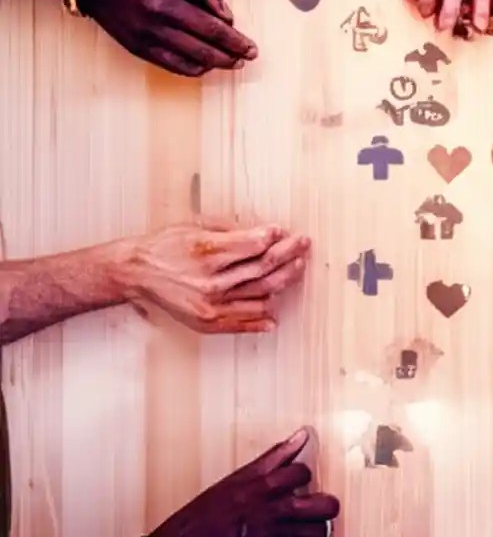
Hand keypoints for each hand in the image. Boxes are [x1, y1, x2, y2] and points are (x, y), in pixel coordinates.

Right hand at [78, 0, 256, 76]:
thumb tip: (227, 16)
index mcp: (164, 3)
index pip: (210, 29)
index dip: (234, 41)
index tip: (251, 48)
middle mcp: (154, 28)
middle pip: (203, 51)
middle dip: (230, 57)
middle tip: (248, 58)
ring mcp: (145, 43)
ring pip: (190, 64)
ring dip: (215, 66)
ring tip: (233, 62)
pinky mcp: (138, 51)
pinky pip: (172, 66)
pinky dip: (193, 68)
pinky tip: (207, 64)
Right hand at [110, 217, 310, 333]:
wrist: (135, 273)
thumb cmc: (164, 246)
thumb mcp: (194, 227)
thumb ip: (231, 231)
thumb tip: (265, 233)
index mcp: (206, 253)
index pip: (253, 245)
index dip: (273, 237)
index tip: (283, 232)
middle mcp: (210, 281)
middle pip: (263, 269)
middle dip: (288, 254)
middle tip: (301, 244)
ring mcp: (211, 304)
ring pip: (261, 294)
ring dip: (284, 280)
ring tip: (297, 268)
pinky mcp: (207, 322)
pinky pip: (244, 322)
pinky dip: (263, 317)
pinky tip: (276, 311)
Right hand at [148, 427, 339, 536]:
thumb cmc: (207, 513)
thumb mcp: (237, 480)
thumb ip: (273, 458)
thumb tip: (302, 436)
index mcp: (260, 488)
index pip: (303, 473)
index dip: (305, 475)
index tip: (300, 481)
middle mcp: (269, 513)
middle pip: (322, 506)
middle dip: (325, 507)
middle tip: (319, 509)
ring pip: (317, 533)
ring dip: (316, 531)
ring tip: (308, 529)